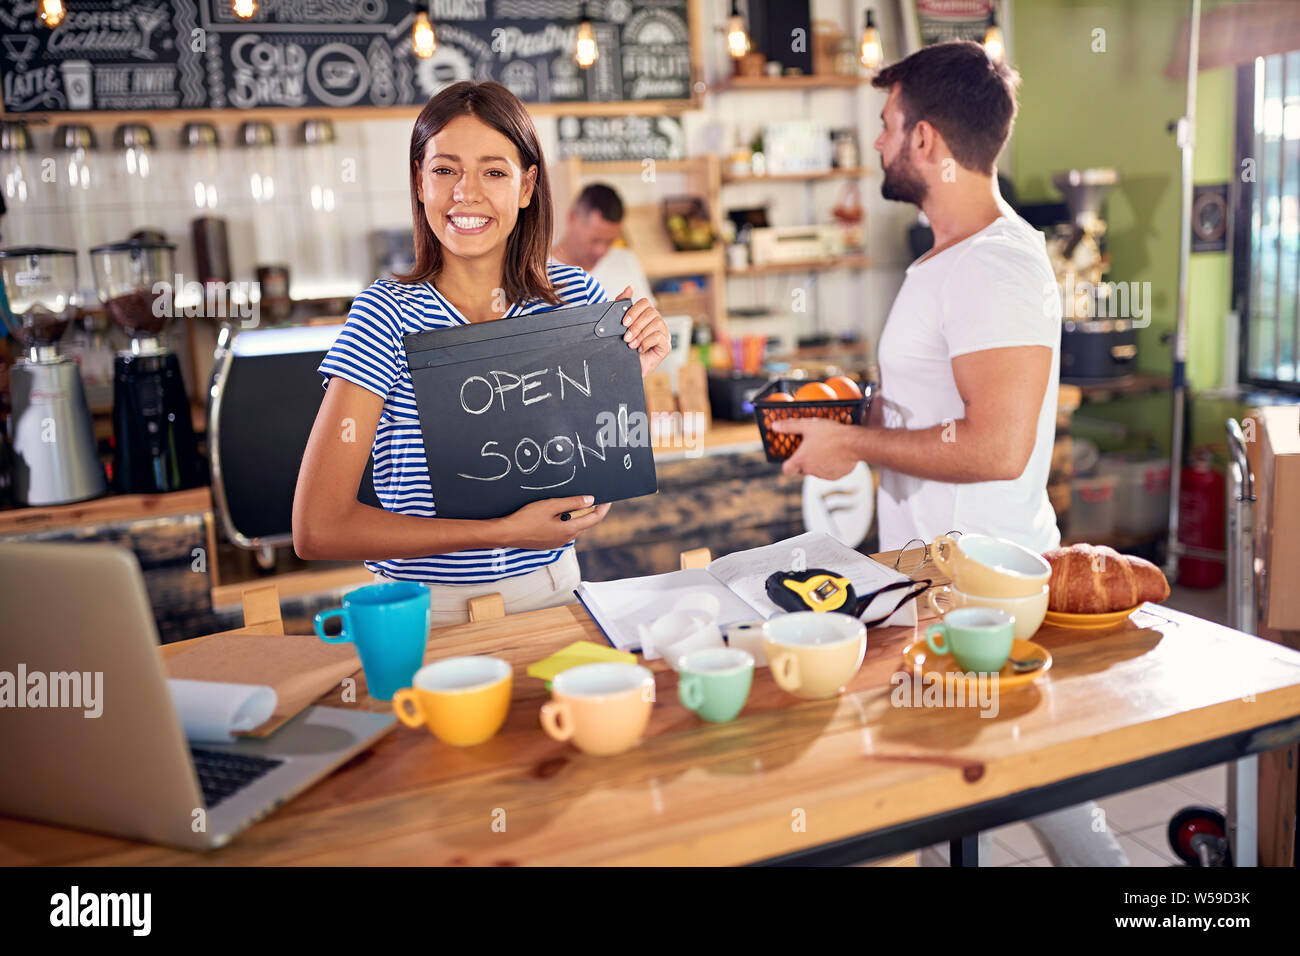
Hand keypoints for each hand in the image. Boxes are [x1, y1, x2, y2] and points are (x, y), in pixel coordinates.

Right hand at [493, 495, 611, 550]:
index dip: (602, 509)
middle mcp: (565, 539)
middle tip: (588, 497)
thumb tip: (590, 500)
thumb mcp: (551, 505)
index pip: (593, 519)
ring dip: (575, 516)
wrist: (507, 534)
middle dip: (588, 511)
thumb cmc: (526, 518)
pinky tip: (555, 514)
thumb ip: (572, 503)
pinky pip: (562, 531)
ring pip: (573, 527)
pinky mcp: (548, 543)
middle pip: (584, 523)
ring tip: (568, 503)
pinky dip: (564, 521)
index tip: (607, 500)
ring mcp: (556, 542)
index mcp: (569, 530)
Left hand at [614, 286, 669, 376]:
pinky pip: (659, 337)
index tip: (624, 322)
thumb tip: (629, 288)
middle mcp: (656, 322)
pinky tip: (640, 349)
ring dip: (641, 335)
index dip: (634, 310)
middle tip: (626, 337)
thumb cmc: (622, 348)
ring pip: (657, 324)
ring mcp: (663, 334)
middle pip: (651, 313)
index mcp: (645, 316)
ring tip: (631, 344)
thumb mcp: (617, 325)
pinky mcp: (666, 346)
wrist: (624, 368)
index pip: (645, 303)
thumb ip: (620, 305)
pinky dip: (647, 342)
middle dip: (636, 325)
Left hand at [773, 418, 862, 479]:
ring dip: (818, 462)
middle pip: (802, 469)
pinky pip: (829, 472)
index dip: (788, 464)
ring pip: (816, 470)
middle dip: (805, 459)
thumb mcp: (808, 425)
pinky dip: (830, 465)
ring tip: (826, 447)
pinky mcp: (836, 476)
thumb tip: (774, 426)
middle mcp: (810, 471)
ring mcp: (823, 475)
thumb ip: (789, 426)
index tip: (792, 457)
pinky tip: (836, 453)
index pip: (787, 470)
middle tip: (812, 446)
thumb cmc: (830, 433)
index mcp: (801, 460)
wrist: (854, 443)